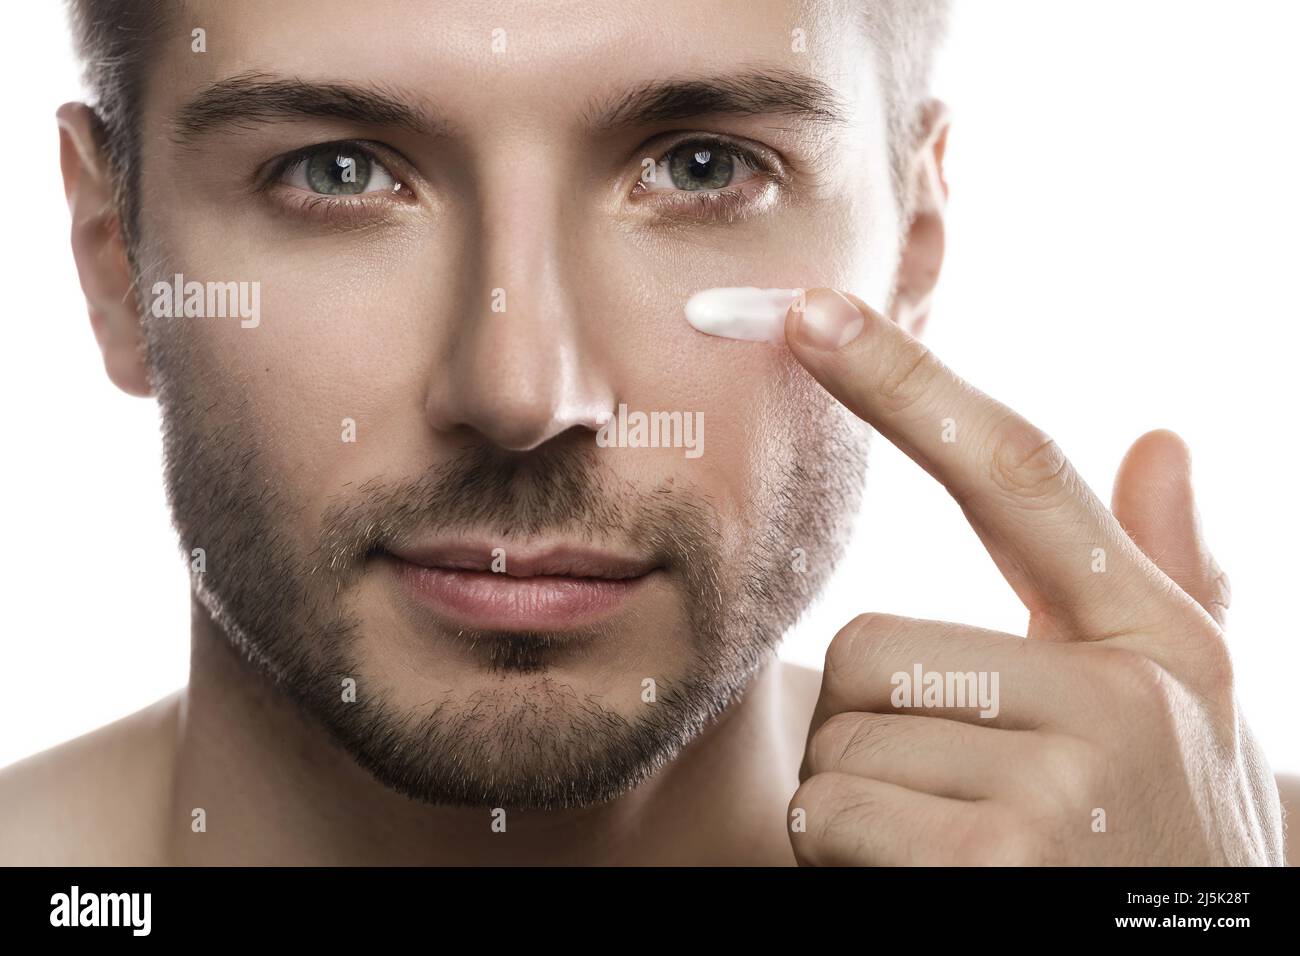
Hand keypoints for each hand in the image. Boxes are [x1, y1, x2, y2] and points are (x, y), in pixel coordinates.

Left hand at [784, 288, 1284, 865]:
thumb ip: (1169, 576)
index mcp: (1160, 642)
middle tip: (960, 800)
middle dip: (876, 731)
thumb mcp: (1185, 713)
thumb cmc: (1161, 847)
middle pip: (869, 646)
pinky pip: (829, 818)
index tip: (810, 310)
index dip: (906, 383)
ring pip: (839, 741)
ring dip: (863, 806)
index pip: (1016, 473)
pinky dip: (848, 864)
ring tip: (957, 850)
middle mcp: (1125, 698)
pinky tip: (937, 890)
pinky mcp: (1002, 863)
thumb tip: (1165, 438)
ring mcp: (1069, 784)